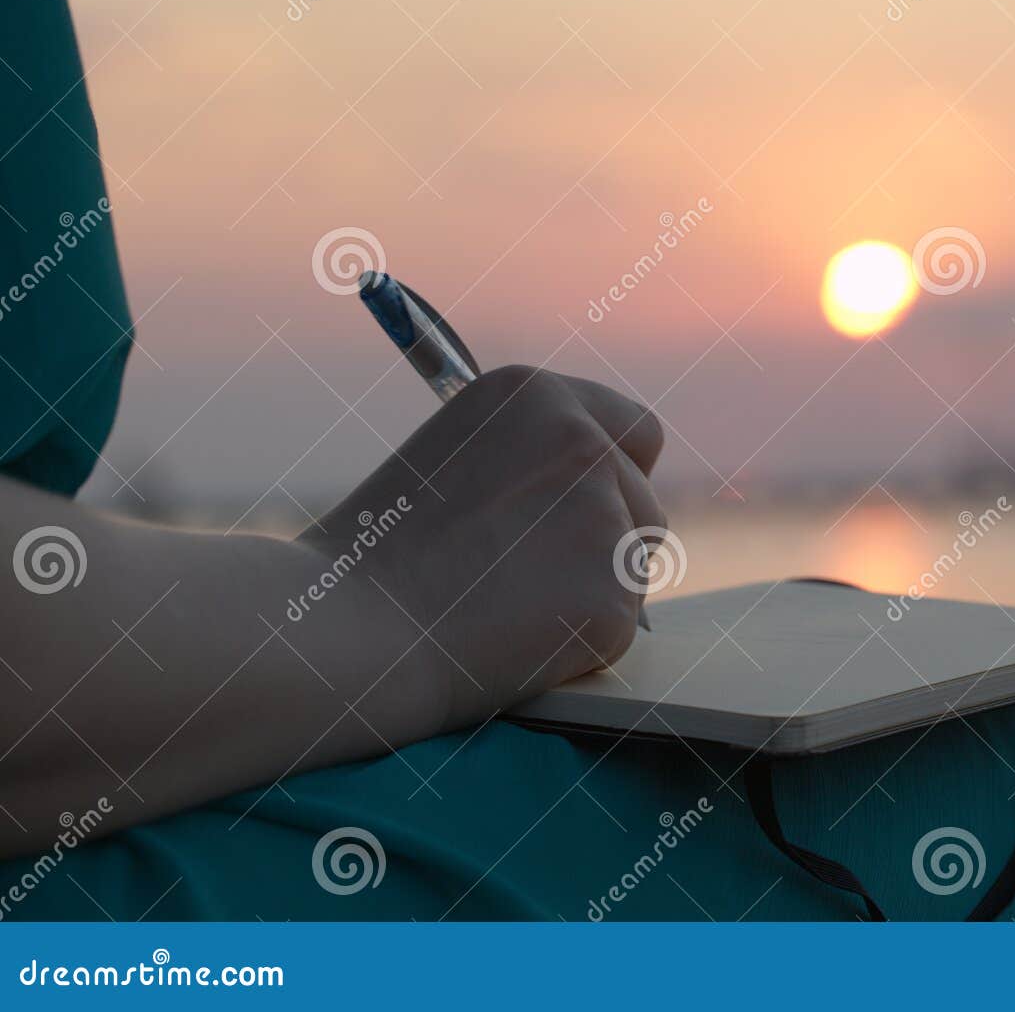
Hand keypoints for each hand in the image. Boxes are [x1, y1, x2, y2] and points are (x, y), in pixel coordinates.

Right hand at [300, 365, 665, 729]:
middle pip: (642, 502)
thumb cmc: (376, 558)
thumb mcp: (455, 460)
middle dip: (606, 541)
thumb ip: (531, 462)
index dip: (616, 475)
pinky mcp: (614, 595)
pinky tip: (511, 640)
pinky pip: (618, 625)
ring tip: (502, 604)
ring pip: (635, 566)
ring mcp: (605, 516)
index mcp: (535, 395)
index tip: (587, 512)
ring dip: (591, 590)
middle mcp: (582, 442)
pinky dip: (578, 644)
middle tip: (528, 576)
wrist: (346, 630)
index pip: (635, 430)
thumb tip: (597, 491)